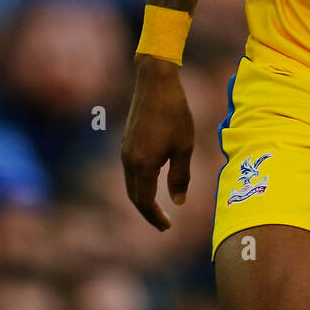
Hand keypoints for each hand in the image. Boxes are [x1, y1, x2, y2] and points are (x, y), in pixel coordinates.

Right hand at [121, 55, 194, 230]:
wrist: (155, 82)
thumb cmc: (174, 112)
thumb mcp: (184, 146)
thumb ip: (180, 176)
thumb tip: (178, 202)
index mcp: (143, 165)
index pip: (145, 201)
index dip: (155, 217)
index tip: (167, 227)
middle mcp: (128, 160)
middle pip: (134, 196)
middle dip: (147, 212)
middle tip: (163, 224)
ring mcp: (125, 150)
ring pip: (131, 183)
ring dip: (143, 198)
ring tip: (158, 207)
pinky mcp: (127, 141)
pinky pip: (131, 170)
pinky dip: (140, 183)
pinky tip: (153, 181)